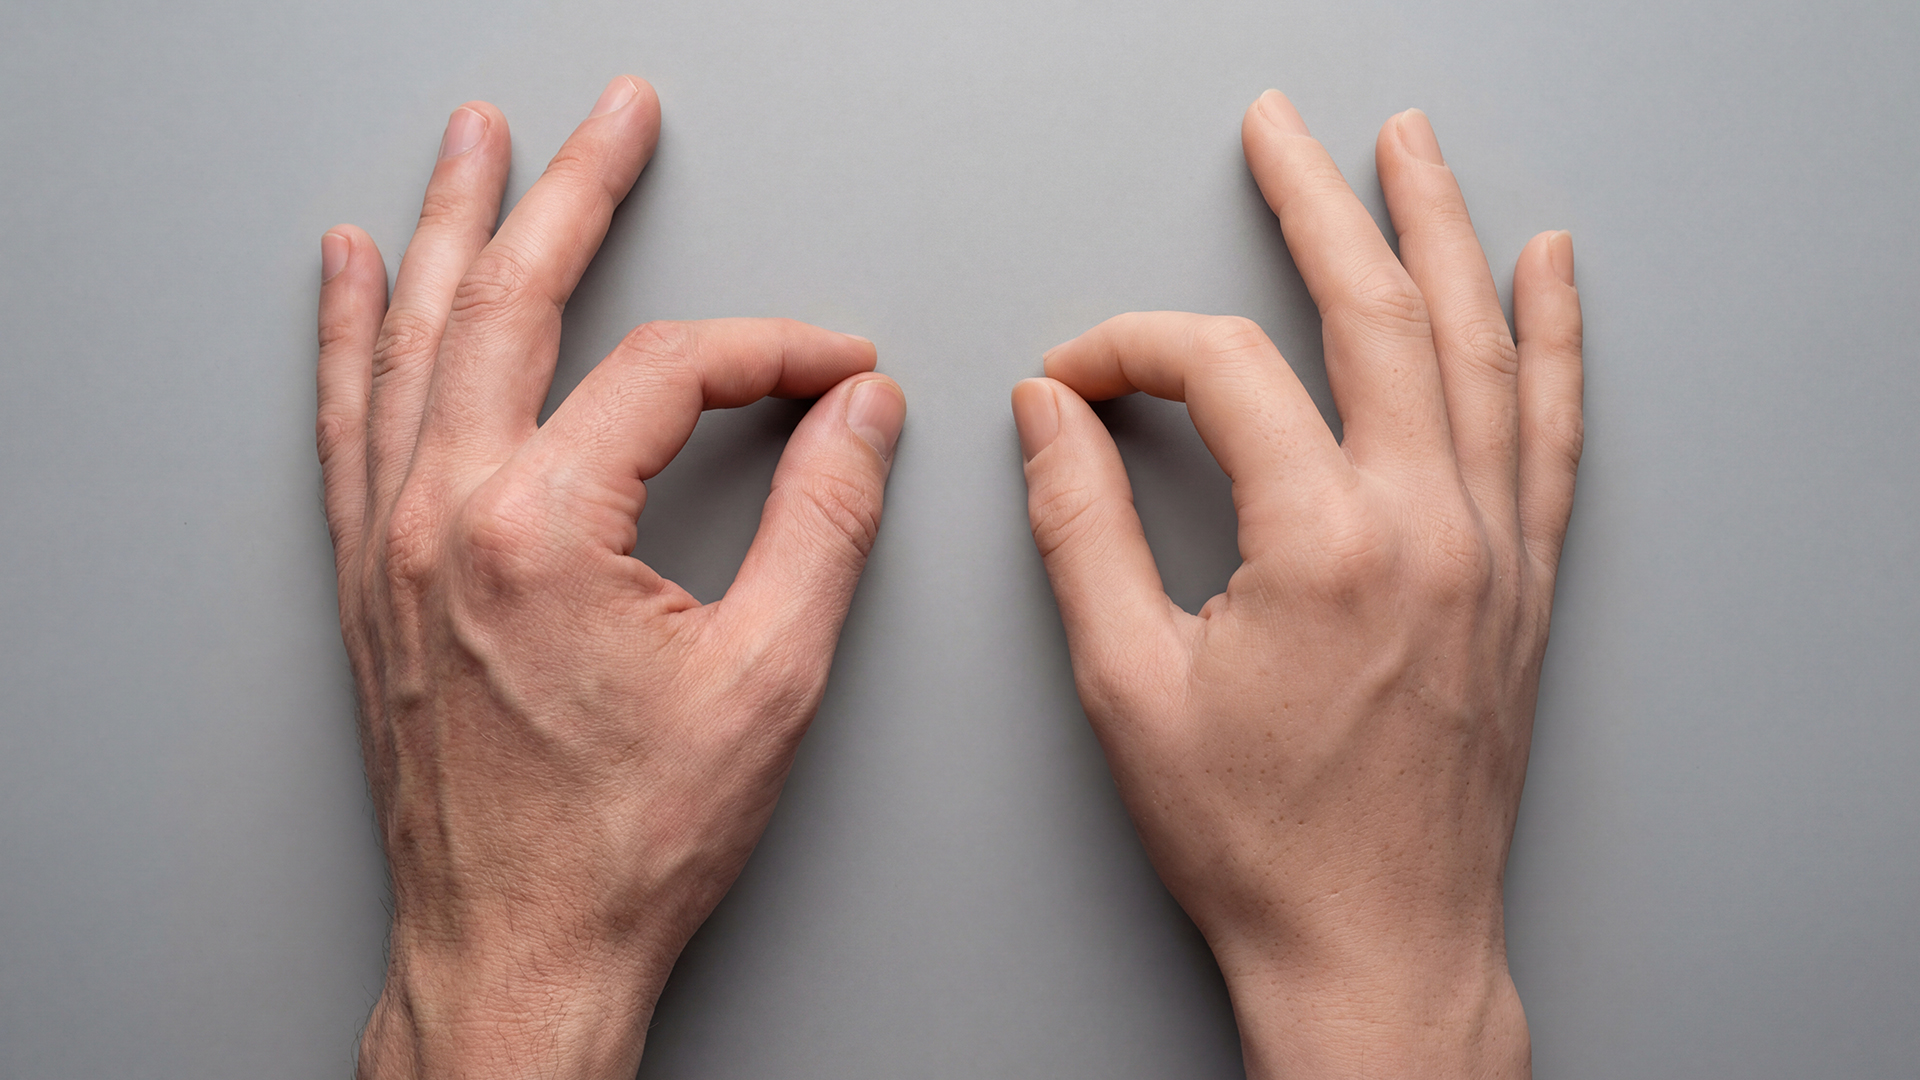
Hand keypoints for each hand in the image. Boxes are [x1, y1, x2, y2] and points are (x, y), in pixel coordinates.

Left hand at [315, 77, 905, 1079]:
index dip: (771, 352)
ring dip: (449, 228)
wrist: (518, 953)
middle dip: (573, 193)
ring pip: (413, 340)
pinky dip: (351, 334)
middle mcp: (441, 517)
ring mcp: (388, 545)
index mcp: (538, 529)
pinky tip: (349, 277)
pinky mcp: (370, 582)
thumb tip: (859, 415)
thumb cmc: (626, 845)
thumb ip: (825, 521)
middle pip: (509, 303)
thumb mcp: (769, 678)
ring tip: (473, 146)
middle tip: (614, 116)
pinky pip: (348, 421)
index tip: (837, 367)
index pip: (667, 372)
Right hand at [1012, 91, 1580, 1077]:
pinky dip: (1553, 337)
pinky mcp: (1525, 581)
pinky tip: (1549, 272)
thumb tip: (1051, 418)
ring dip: (1443, 231)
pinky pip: (1553, 428)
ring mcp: (1496, 548)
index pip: (1226, 373)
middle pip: (1377, 312)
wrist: (1377, 947)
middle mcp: (1432, 525)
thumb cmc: (1257, 842)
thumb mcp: (1126, 685)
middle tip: (1282, 130)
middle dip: (1318, 203)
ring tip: (1413, 149)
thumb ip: (1080, 528)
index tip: (1078, 378)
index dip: (1131, 351)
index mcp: (1328, 544)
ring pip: (1479, 345)